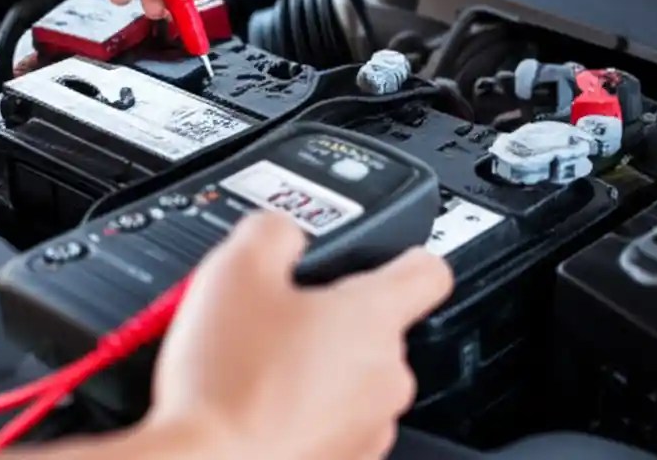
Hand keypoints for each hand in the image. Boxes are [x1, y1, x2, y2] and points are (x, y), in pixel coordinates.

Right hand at [145, 212, 453, 459]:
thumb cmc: (228, 381)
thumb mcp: (236, 268)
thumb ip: (274, 230)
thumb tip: (282, 230)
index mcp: (373, 317)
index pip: (427, 271)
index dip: (404, 254)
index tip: (385, 257)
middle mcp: (385, 376)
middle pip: (372, 328)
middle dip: (325, 318)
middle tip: (271, 316)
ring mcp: (368, 427)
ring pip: (349, 378)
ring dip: (311, 367)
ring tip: (253, 364)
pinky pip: (330, 422)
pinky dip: (298, 410)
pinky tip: (253, 403)